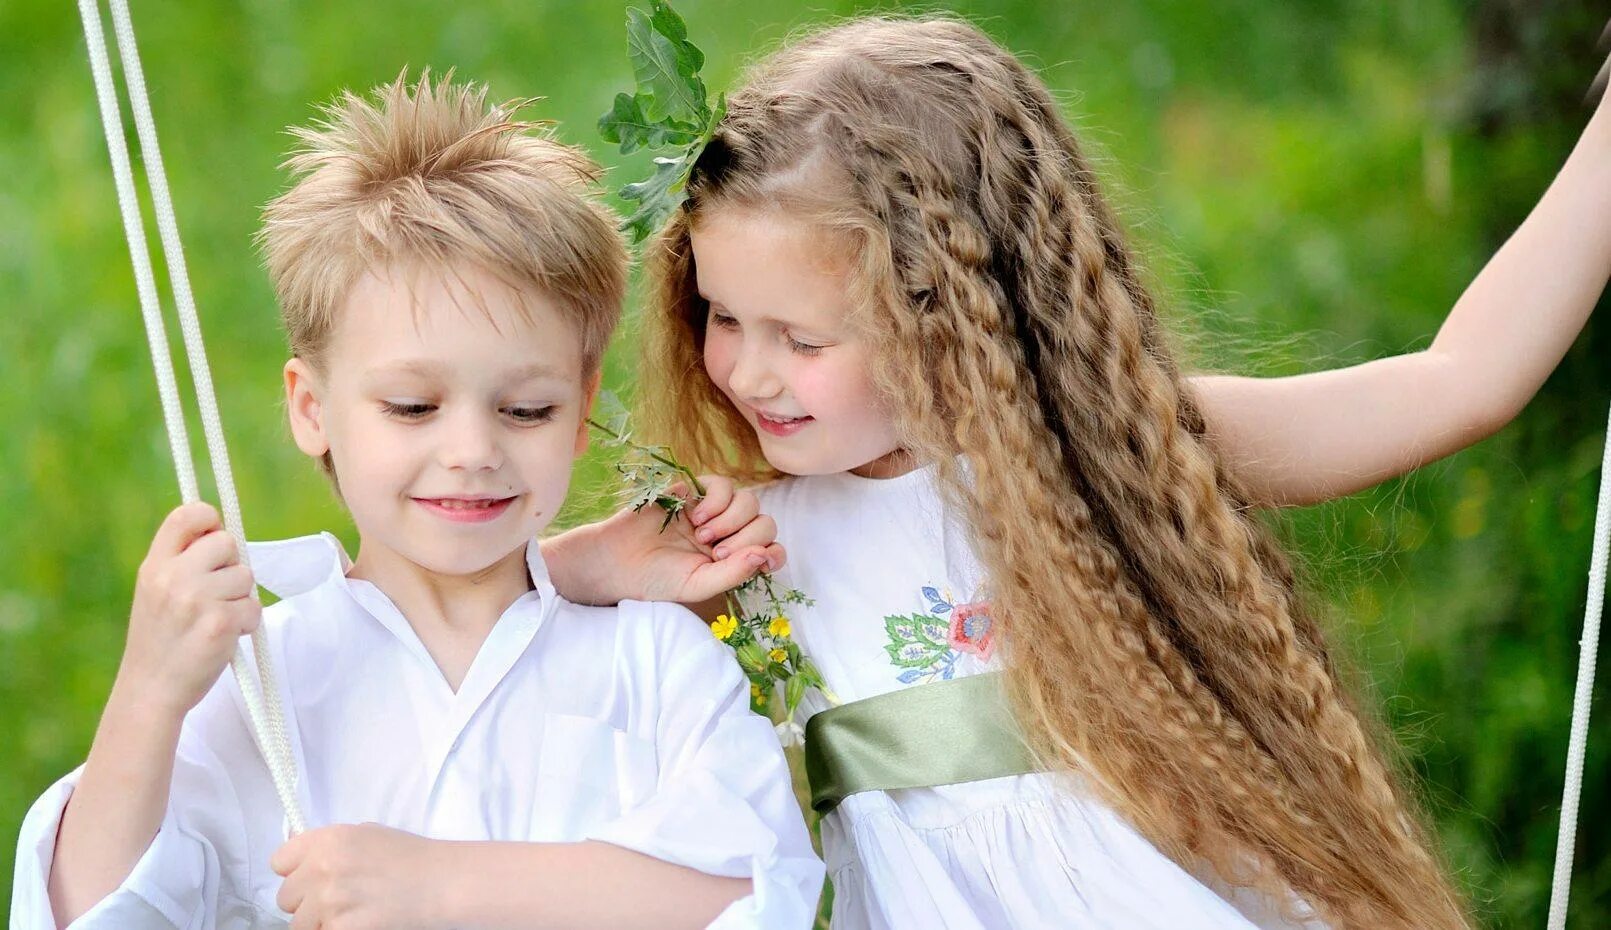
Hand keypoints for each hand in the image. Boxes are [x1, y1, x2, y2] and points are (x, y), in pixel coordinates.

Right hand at [118, 502, 259, 716]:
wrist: (150, 690)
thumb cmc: (161, 640)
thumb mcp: (155, 591)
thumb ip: (182, 561)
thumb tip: (224, 534)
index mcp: (154, 566)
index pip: (186, 515)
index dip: (209, 519)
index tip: (213, 537)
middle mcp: (172, 578)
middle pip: (227, 542)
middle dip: (230, 566)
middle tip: (215, 593)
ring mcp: (196, 600)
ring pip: (246, 576)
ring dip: (240, 598)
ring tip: (215, 619)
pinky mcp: (219, 623)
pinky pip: (254, 607)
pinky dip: (246, 622)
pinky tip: (224, 636)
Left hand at [271, 824, 439, 929]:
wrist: (442, 883)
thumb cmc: (410, 857)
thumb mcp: (366, 835)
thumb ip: (329, 846)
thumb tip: (299, 860)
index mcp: (328, 839)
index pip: (279, 862)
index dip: (296, 872)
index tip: (312, 879)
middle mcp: (322, 868)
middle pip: (286, 898)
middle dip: (307, 902)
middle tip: (337, 901)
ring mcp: (330, 902)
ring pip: (299, 925)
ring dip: (320, 923)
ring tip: (351, 914)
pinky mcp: (341, 929)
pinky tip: (359, 923)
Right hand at [549, 475, 783, 605]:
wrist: (618, 561)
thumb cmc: (657, 579)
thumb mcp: (699, 585)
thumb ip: (734, 574)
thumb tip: (765, 555)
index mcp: (733, 559)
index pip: (770, 548)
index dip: (774, 552)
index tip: (763, 560)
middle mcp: (728, 533)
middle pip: (764, 522)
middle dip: (746, 538)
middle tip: (716, 553)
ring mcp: (713, 510)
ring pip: (749, 500)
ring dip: (732, 519)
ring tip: (702, 535)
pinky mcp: (695, 491)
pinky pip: (723, 484)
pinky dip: (717, 500)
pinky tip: (695, 517)